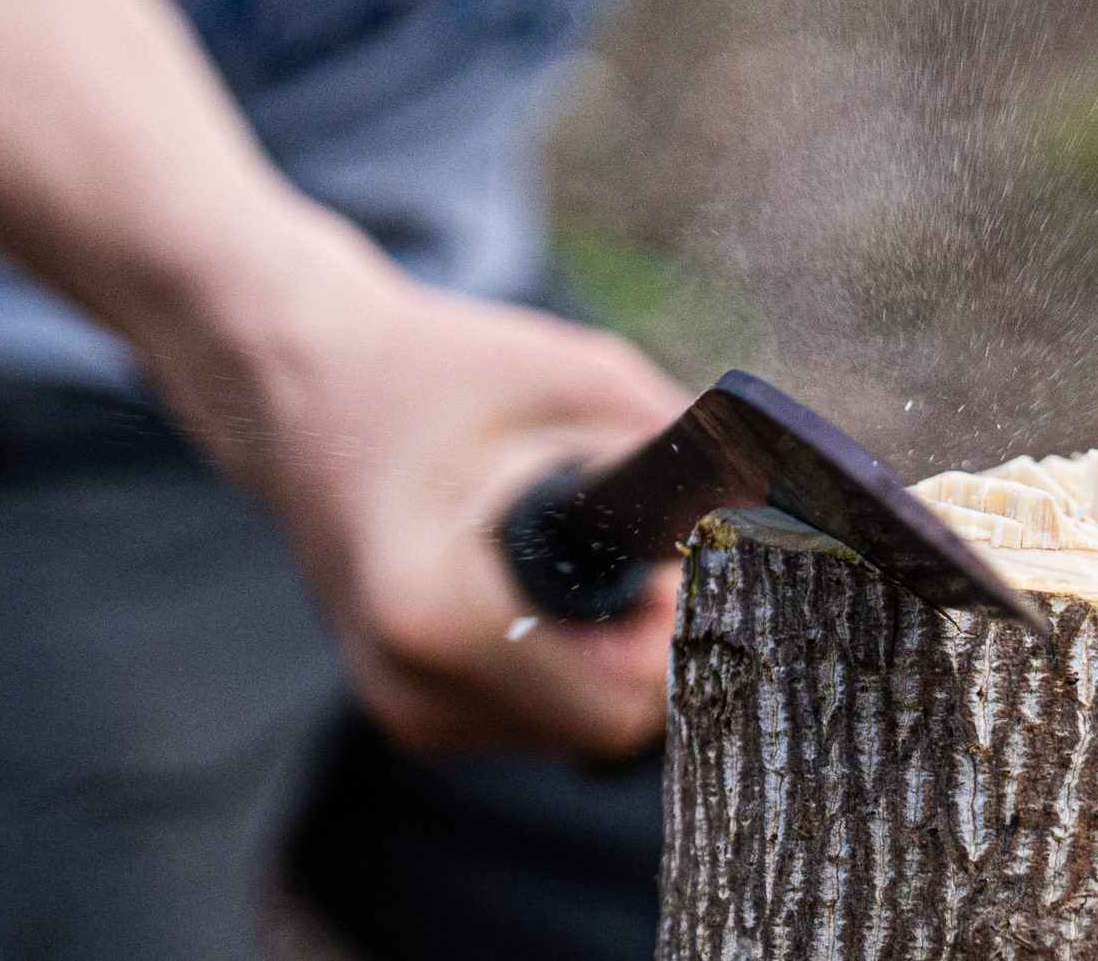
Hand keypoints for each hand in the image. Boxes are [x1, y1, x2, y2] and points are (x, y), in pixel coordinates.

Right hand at [154, 248, 693, 755]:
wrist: (302, 388)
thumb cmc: (435, 371)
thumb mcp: (579, 378)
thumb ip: (691, 455)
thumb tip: (795, 518)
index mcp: (437, 617)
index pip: (625, 706)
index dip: (685, 632)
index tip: (690, 554)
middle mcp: (413, 689)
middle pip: (611, 724)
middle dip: (655, 636)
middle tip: (641, 539)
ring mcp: (410, 711)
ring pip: (584, 726)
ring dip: (615, 643)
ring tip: (578, 540)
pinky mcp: (417, 709)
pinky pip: (545, 711)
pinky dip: (575, 650)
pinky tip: (544, 573)